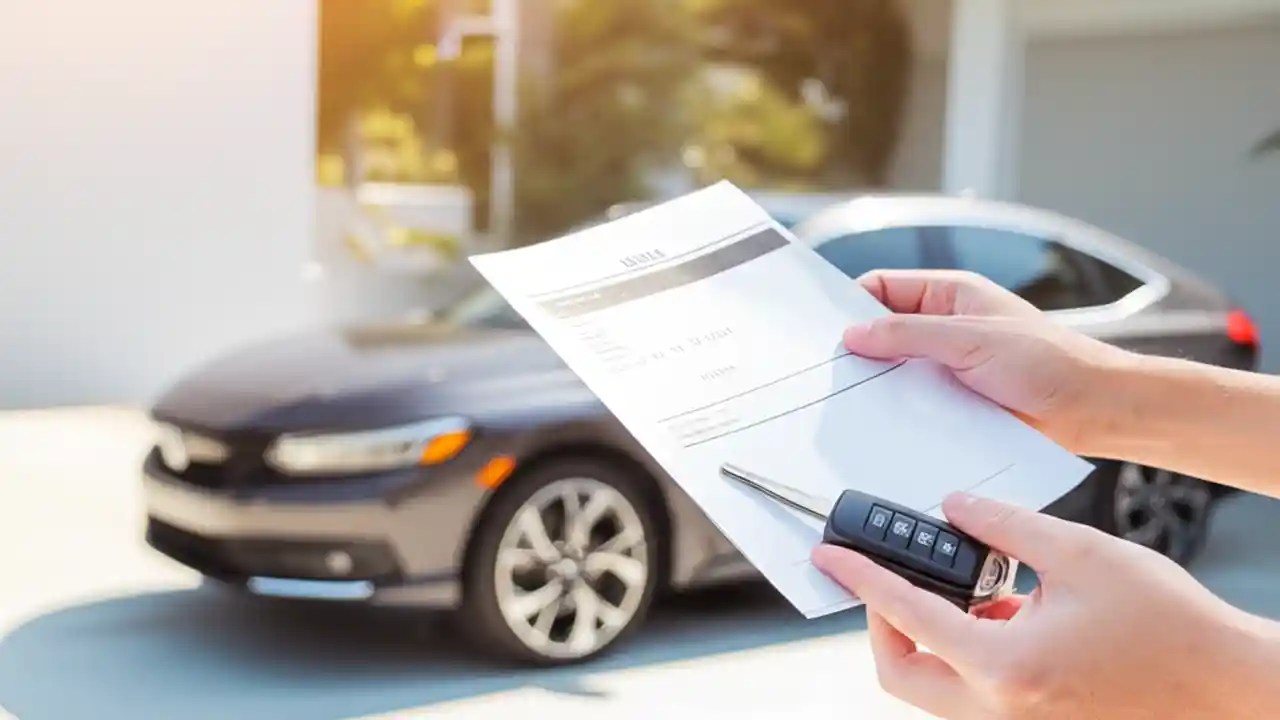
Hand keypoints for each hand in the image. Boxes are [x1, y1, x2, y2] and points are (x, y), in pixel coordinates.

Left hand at [812, 494, 1279, 718]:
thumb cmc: (1169, 624)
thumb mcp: (1079, 552)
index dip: (861, 578)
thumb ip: (1004, 525)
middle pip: (901, 673)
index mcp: (1005, 666)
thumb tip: (954, 506)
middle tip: (894, 578)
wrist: (1227, 682)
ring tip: (962, 590)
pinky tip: (1000, 614)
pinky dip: (964, 655)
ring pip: (932, 690)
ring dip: (927, 639)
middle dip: (883, 623)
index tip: (831, 557)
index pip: (906, 615)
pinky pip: (970, 697)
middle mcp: (1001, 710)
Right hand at [846, 270, 1135, 454]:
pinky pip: (914, 403)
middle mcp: (947, 327)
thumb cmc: (1052, 362)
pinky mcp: (954, 402)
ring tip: (862, 397)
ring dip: (883, 384)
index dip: (853, 305)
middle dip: (863, 349)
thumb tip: (856, 334)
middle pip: (884, 331)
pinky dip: (901, 411)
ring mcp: (949, 365)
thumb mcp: (971, 339)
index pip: (881, 288)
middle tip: (838, 367)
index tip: (828, 330)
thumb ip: (909, 334)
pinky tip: (891, 421)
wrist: (1093, 411)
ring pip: (896, 371)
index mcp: (951, 294)